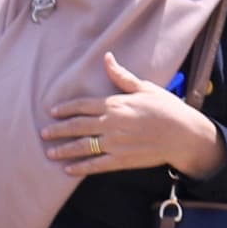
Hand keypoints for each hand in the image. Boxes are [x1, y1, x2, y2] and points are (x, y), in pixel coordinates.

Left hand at [43, 54, 221, 179]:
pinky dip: (81, 168)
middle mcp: (111, 123)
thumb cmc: (166, 108)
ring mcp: (114, 143)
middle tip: (43, 133)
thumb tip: (107, 57)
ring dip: (65, 150)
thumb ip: (122, 76)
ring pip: (83, 146)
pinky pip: (96, 164)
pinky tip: (68, 170)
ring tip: (50, 153)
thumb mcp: (144, 87)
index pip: (83, 105)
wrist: (183, 134)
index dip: (65, 108)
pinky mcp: (121, 160)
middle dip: (58, 130)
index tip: (52, 112)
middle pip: (78, 126)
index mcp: (115, 104)